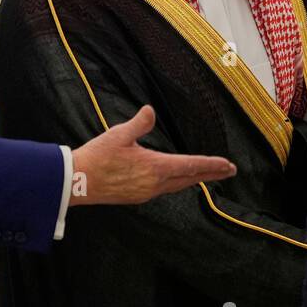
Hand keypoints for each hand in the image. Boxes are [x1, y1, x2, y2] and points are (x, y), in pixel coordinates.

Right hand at [68, 105, 235, 205]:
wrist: (77, 181)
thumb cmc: (97, 156)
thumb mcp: (119, 134)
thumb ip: (139, 124)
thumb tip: (150, 110)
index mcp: (154, 167)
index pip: (190, 165)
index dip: (211, 165)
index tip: (228, 165)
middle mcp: (154, 183)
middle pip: (188, 179)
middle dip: (210, 174)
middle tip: (228, 171)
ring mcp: (145, 192)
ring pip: (177, 186)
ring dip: (193, 179)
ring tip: (207, 175)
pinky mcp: (136, 196)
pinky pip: (164, 189)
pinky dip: (177, 183)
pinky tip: (175, 180)